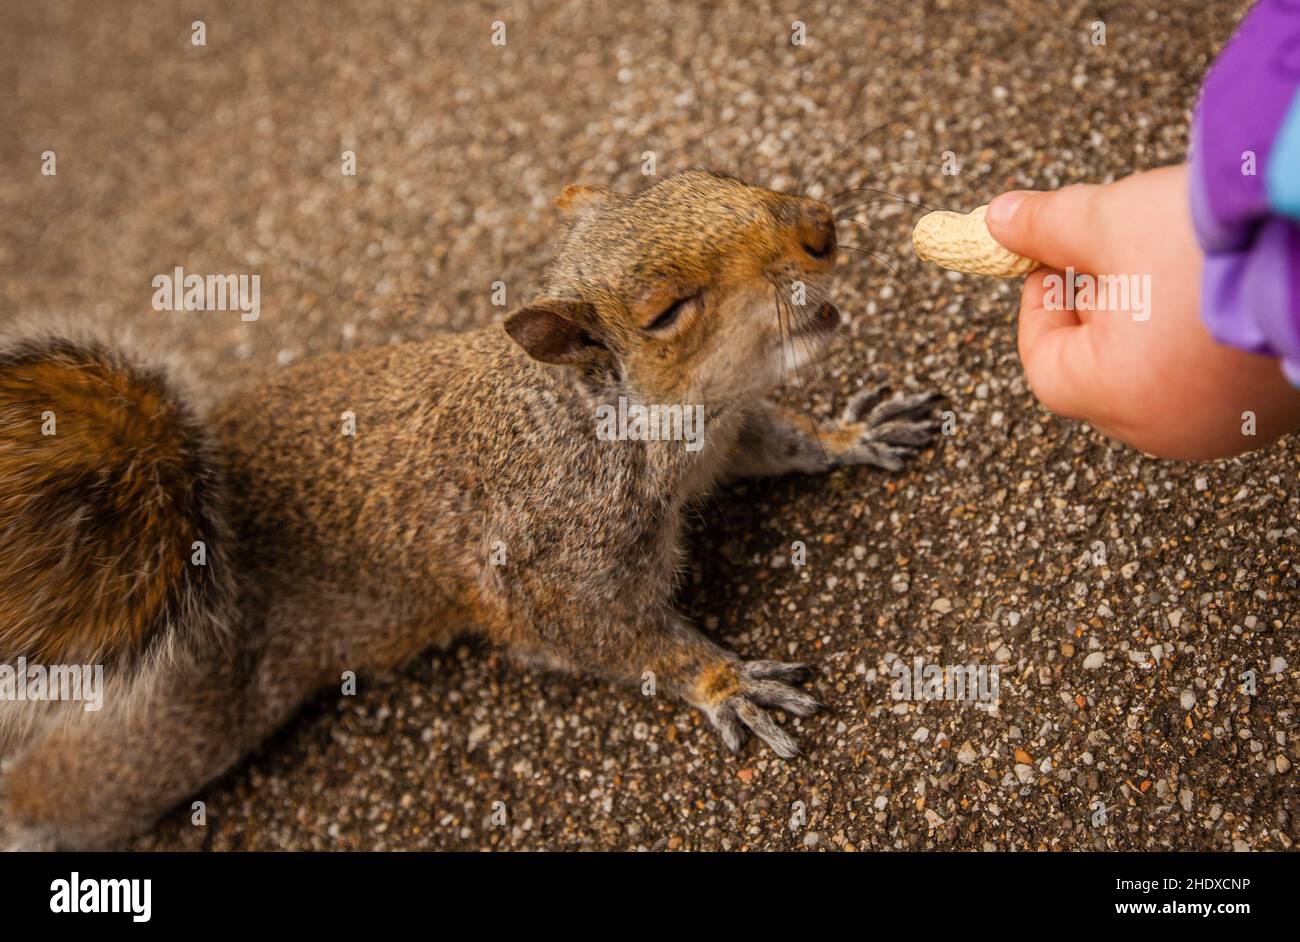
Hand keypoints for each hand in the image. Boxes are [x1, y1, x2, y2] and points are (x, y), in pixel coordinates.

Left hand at [985, 164, 1299, 459]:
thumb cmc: (1215, 243)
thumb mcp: (1112, 221)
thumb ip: (1047, 227)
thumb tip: (998, 221)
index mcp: (1116, 396)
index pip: (1045, 366)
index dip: (1038, 309)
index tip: (1049, 261)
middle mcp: (1168, 428)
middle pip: (1101, 375)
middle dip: (1097, 313)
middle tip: (1113, 258)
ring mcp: (1226, 427)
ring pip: (1158, 378)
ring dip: (1151, 325)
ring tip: (1174, 267)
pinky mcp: (1272, 411)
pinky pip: (1214, 382)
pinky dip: (1202, 342)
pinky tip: (1221, 289)